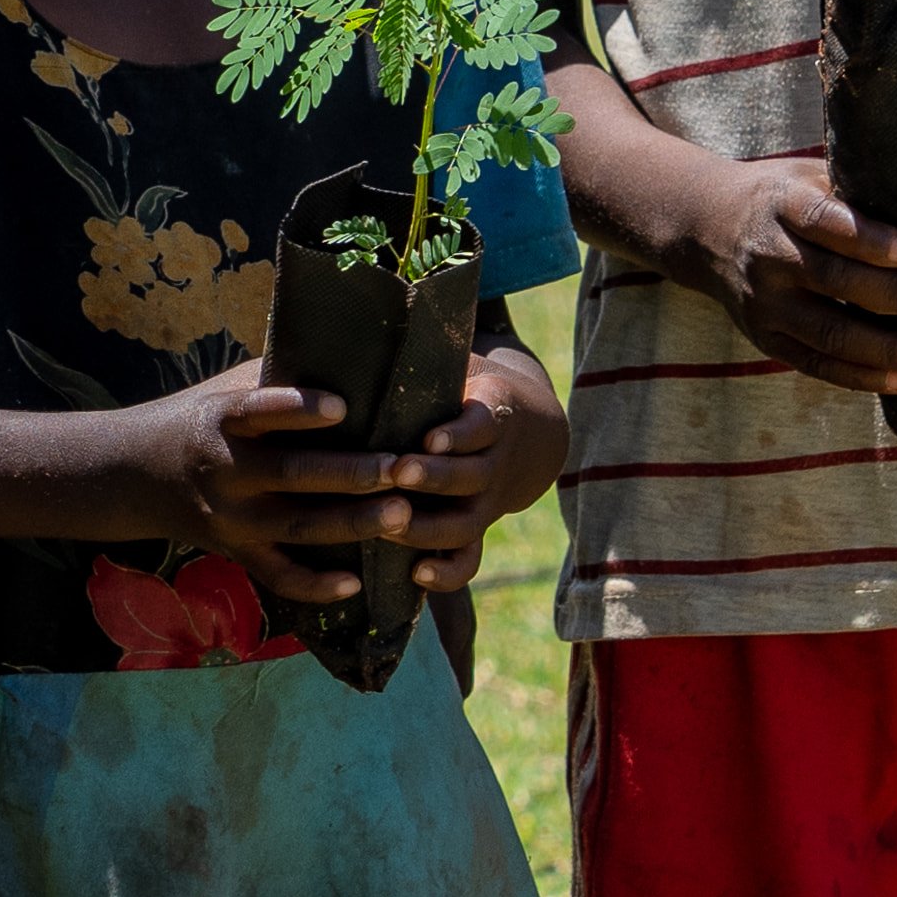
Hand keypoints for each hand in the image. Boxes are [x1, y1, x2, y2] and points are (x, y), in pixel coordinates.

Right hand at [115, 359, 403, 602]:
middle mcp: (223, 471)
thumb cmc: (200, 420)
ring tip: (403, 514)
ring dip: (351, 523)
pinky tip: (354, 584)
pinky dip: (314, 585)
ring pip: (295, 526)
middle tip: (400, 467)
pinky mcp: (236, 551)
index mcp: (220, 421)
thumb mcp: (224, 389)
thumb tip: (347, 348)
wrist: (134, 476)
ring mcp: (230, 519)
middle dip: (349, 473)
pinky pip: (277, 575)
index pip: (256, 411)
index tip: (343, 405)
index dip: (297, 409)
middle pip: (290, 474)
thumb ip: (275, 376)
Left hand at [381, 344, 567, 594]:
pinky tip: (414, 575)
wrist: (530, 428)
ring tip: (388, 524)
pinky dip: (447, 572)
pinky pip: (469, 560)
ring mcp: (488, 500)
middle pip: (471, 476)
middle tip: (398, 473)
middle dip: (435, 478)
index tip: (429, 436)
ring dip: (428, 527)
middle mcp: (496, 460)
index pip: (483, 424)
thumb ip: (428, 353)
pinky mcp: (478, 526)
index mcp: (494, 412)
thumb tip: (366, 321)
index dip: (459, 433)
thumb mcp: (465, 360)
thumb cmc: (473, 385)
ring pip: (465, 522)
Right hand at [661, 149, 896, 393]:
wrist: (707, 229)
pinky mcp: (766, 339)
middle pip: (834, 281)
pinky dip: (860, 376)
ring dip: (888, 349)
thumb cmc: (784, 198)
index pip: (823, 220)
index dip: (864, 237)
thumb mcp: (808, 175)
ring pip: (828, 332)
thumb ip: (855, 190)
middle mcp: (768, 255)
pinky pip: (816, 364)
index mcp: (782, 204)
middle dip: (895, 297)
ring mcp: (764, 304)